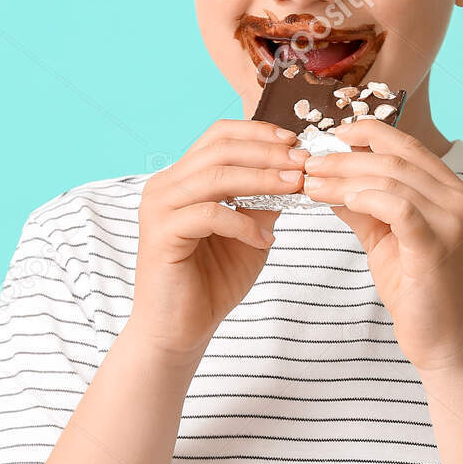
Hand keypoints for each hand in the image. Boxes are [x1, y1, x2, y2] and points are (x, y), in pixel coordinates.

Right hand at [130, 119, 306, 362]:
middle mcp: (165, 185)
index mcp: (183, 178)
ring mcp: (159, 207)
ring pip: (215, 175)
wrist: (180, 330)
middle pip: (219, 149)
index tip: (296, 142)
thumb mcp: (249, 234)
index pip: (219, 136)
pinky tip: (264, 240)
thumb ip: (263, 203)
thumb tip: (296, 172)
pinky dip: (242, 223)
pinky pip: (208, 214)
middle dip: (267, 152)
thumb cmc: (212, 282)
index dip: (258, 133)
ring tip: (295, 187)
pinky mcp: (160, 234)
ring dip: (261, 178)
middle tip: (303, 162)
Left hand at [301, 120, 462, 371]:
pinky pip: (396, 207)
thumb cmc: (417, 289)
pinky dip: (363, 198)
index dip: (368, 133)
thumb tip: (328, 181)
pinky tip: (336, 201)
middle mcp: (457, 198)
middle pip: (393, 158)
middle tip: (308, 164)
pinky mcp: (436, 245)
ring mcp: (451, 220)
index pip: (407, 145)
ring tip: (310, 183)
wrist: (444, 340)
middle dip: (344, 157)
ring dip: (343, 177)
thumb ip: (363, 206)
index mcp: (449, 190)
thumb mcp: (385, 237)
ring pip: (391, 179)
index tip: (331, 136)